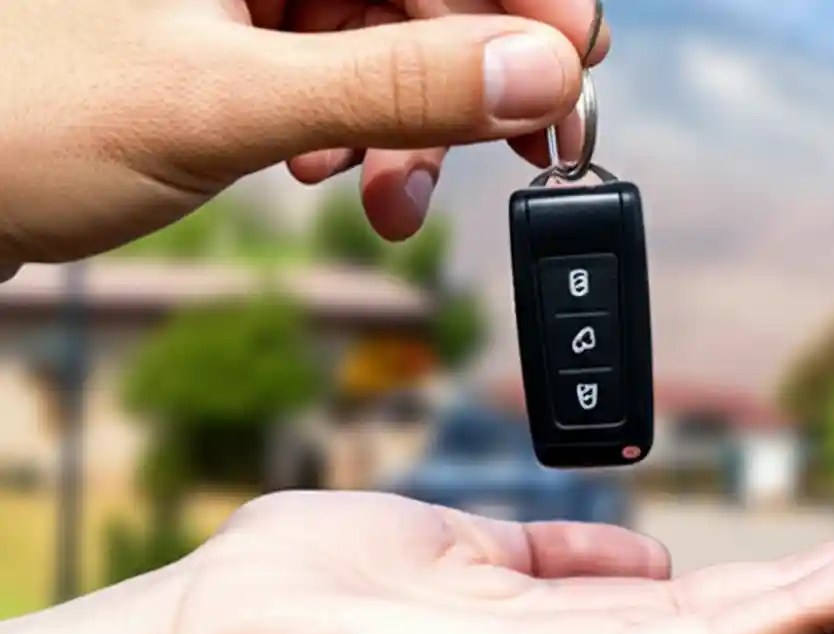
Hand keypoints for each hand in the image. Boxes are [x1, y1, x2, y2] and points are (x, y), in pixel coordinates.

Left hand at [0, 0, 606, 262]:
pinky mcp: (235, 39)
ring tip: (388, 192)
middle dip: (475, 74)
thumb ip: (394, 84)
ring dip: (414, 124)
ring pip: (390, 37)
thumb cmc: (17, 122)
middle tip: (527, 149)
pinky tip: (334, 173)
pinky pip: (341, 73)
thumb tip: (535, 70)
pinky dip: (361, 133)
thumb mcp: (226, 105)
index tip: (573, 62)